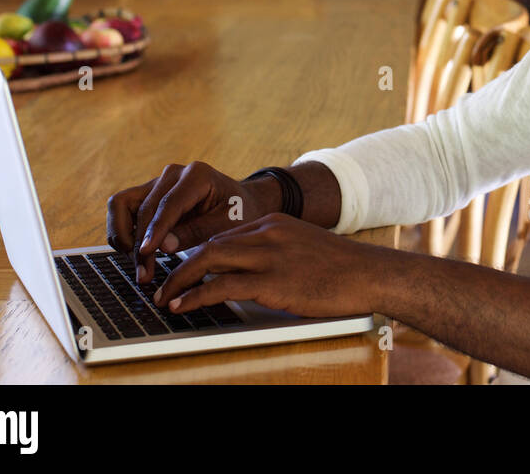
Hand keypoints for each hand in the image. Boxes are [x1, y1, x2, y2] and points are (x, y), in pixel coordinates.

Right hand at [105, 161, 278, 282]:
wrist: (242, 202)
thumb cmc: (239, 212)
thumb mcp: (229, 224)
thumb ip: (198, 232)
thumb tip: (162, 246)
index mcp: (197, 175)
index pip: (169, 204)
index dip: (155, 230)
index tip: (146, 253)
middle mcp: (173, 174)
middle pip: (144, 209)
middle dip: (140, 244)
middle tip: (144, 275)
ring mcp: (157, 182)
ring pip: (121, 204)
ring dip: (122, 235)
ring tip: (137, 262)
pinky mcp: (147, 193)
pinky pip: (121, 207)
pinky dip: (121, 230)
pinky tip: (134, 252)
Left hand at [152, 213, 379, 318]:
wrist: (369, 274)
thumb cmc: (341, 268)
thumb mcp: (303, 247)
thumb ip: (275, 252)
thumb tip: (245, 272)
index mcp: (274, 223)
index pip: (223, 234)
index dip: (196, 253)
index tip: (180, 268)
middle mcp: (268, 233)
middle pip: (210, 244)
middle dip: (179, 265)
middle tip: (160, 283)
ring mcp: (270, 255)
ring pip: (209, 260)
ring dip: (179, 279)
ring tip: (163, 297)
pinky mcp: (273, 281)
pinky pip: (222, 286)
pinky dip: (195, 296)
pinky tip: (182, 305)